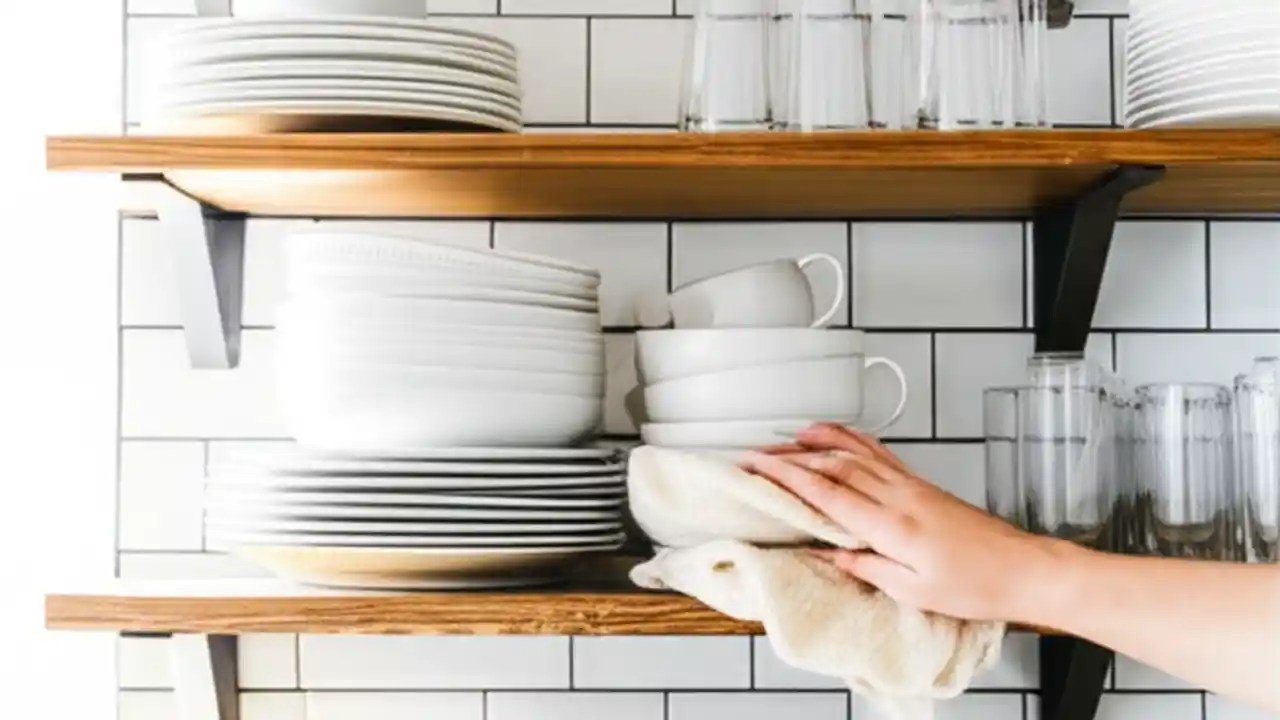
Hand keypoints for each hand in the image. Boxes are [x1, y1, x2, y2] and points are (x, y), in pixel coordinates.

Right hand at [742, 423, 1075, 622]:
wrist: (1022, 569)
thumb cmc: (975, 586)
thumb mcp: (914, 591)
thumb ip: (867, 567)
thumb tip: (829, 553)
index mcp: (892, 526)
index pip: (827, 493)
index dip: (787, 477)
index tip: (758, 467)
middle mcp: (899, 496)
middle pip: (834, 465)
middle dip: (791, 457)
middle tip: (759, 454)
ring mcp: (912, 486)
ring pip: (856, 453)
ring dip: (819, 441)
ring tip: (791, 435)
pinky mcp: (922, 485)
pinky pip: (880, 454)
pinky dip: (853, 440)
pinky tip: (841, 438)